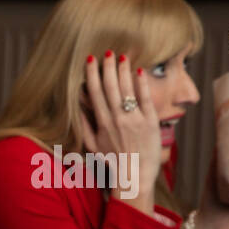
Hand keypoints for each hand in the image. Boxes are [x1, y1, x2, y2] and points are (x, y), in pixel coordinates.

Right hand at [79, 52, 161, 207]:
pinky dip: (142, 84)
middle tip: (107, 52)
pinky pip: (145, 98)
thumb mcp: (92, 146)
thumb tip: (77, 108)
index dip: (92, 75)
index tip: (90, 60)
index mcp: (102, 123)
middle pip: (110, 87)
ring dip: (124, 71)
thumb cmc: (112, 161)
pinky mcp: (150, 121)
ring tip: (123, 56)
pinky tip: (139, 71)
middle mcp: (117, 118)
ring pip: (127, 89)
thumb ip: (84, 126)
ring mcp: (135, 119)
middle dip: (108, 68)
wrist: (134, 176)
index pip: (95, 93)